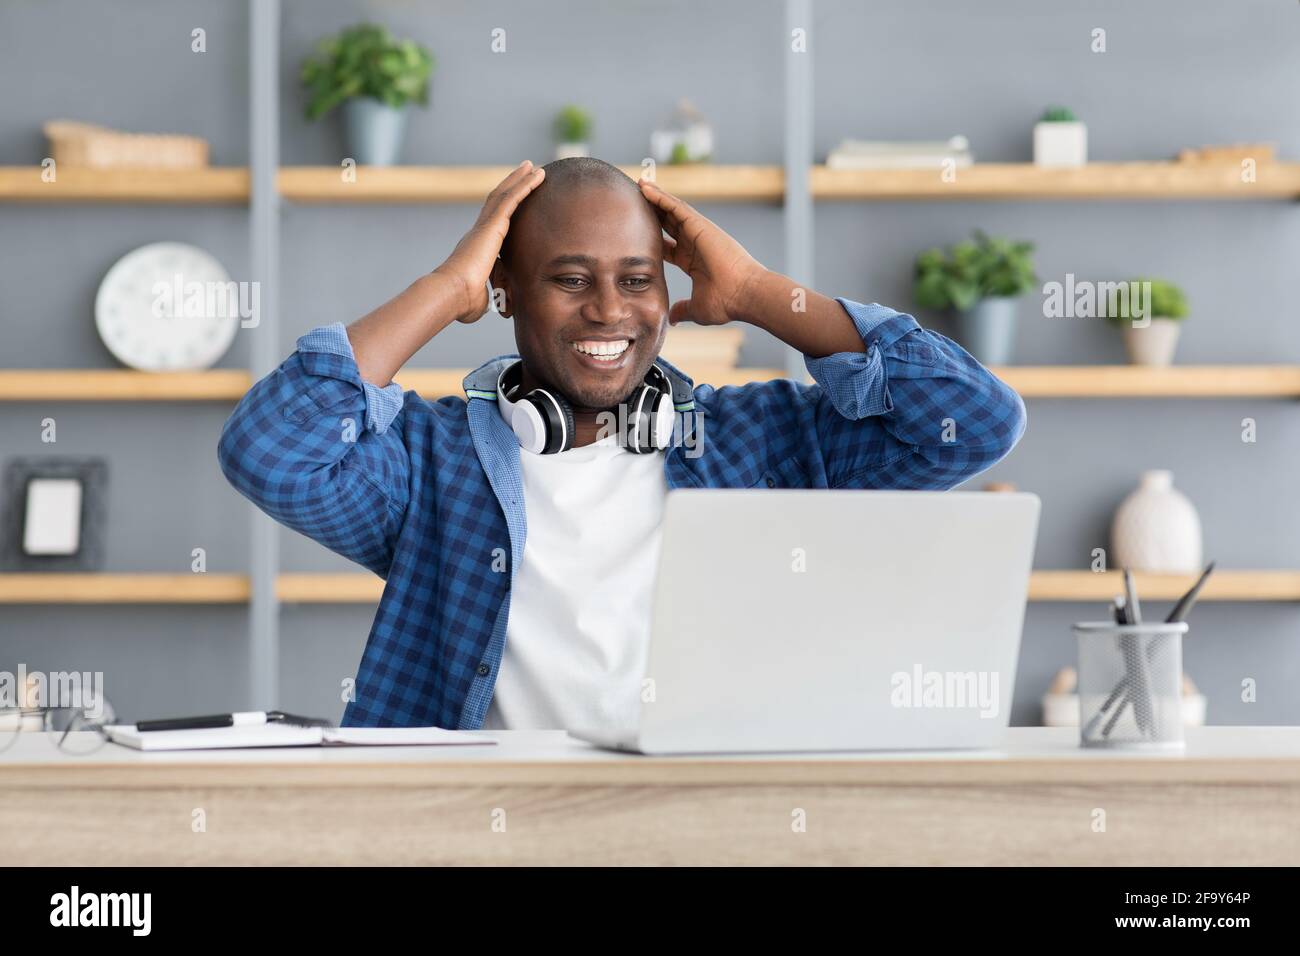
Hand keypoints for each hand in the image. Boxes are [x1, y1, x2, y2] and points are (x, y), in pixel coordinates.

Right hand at [434, 161, 545, 322]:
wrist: (452, 293)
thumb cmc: (462, 300)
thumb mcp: (482, 298)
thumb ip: (491, 298)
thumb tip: (500, 308)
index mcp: (477, 247)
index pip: (493, 222)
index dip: (503, 209)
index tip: (513, 199)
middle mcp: (479, 231)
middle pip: (497, 201)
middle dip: (511, 185)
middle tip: (524, 171)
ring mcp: (485, 226)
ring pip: (505, 194)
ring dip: (520, 179)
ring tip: (533, 166)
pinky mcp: (493, 225)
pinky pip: (512, 199)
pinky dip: (525, 185)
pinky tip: (537, 174)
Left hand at [638, 179, 765, 326]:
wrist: (743, 295)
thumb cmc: (726, 302)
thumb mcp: (697, 308)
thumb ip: (683, 310)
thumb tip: (672, 318)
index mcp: (692, 261)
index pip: (667, 246)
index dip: (651, 239)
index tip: (634, 235)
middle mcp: (694, 243)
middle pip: (667, 223)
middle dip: (651, 213)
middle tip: (631, 202)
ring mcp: (697, 232)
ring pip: (670, 209)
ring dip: (653, 197)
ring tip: (636, 185)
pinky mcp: (699, 224)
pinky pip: (675, 205)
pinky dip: (659, 196)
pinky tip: (645, 187)